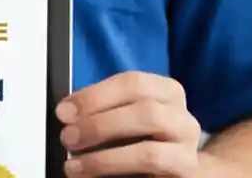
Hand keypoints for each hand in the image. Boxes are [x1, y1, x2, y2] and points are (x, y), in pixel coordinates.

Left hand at [56, 71, 201, 176]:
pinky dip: (116, 173)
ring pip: (149, 153)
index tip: (65, 111)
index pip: (133, 83)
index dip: (95, 96)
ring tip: (75, 165)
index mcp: (167, 92)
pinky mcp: (185, 176)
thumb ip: (102, 110)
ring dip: (105, 159)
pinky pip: (150, 176)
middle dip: (99, 125)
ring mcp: (186, 151)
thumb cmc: (143, 137)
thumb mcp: (125, 115)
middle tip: (68, 137)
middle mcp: (183, 119)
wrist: (172, 168)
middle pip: (145, 113)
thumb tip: (68, 113)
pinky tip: (92, 176)